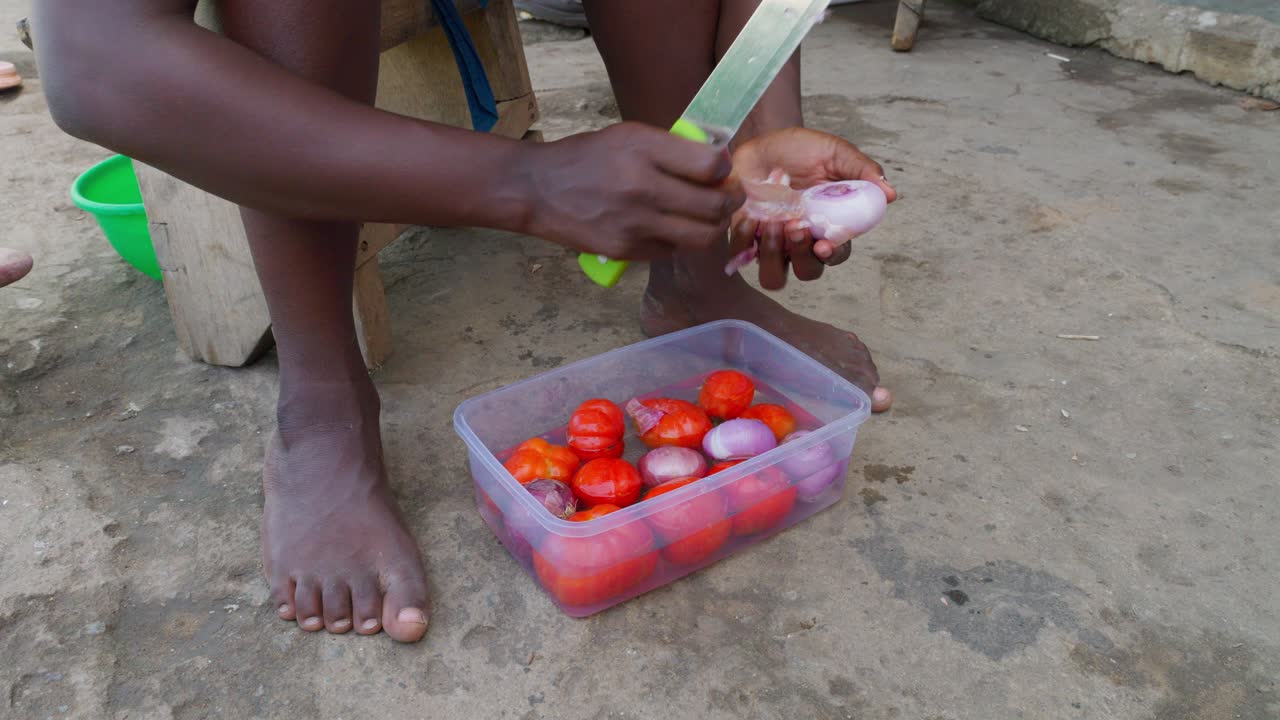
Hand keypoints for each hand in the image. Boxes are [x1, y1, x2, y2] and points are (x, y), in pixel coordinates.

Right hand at [521, 123, 744, 259]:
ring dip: (713, 226)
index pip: (712, 164)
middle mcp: (643, 187)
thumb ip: (672, 147)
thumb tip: (718, 162)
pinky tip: (670, 226)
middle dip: (732, 200)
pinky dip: (680, 239)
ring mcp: (635, 224)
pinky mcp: (627, 251)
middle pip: (716, 205)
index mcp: (644, 149)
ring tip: (708, 215)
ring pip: (703, 236)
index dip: (726, 167)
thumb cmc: (587, 157)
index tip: (722, 168)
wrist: (537, 189)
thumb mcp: (629, 135)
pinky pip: (673, 249)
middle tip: (730, 195)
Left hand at [730, 128, 896, 288]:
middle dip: (802, 256)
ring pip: (774, 276)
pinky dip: (745, 239)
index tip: (824, 245)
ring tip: (771, 223)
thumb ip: (861, 171)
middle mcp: (801, 242)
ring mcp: (772, 243)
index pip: (835, 254)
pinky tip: (749, 216)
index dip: (831, 255)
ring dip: (773, 256)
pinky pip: (742, 254)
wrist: (764, 141)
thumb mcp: (835, 153)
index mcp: (828, 227)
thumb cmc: (803, 150)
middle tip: (795, 226)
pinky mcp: (745, 237)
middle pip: (807, 272)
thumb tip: (890, 193)